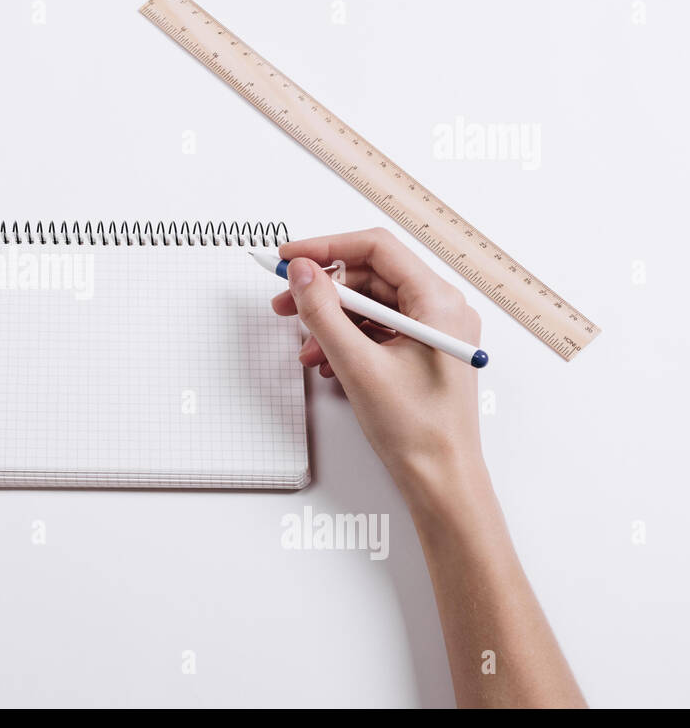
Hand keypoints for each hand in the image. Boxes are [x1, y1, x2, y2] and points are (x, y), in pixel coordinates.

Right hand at [270, 228, 485, 513]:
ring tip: (306, 347)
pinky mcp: (421, 350)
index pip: (376, 249)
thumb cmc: (418, 432)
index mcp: (438, 303)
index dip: (327, 247)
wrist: (440, 479)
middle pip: (370, 276)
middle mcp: (441, 309)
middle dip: (324, 291)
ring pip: (370, 305)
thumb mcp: (357, 365)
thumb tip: (303, 273)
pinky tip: (326, 360)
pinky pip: (377, 329)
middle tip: (285, 302)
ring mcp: (433, 330)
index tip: (290, 257)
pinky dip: (347, 339)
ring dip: (332, 320)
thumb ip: (324, 313)